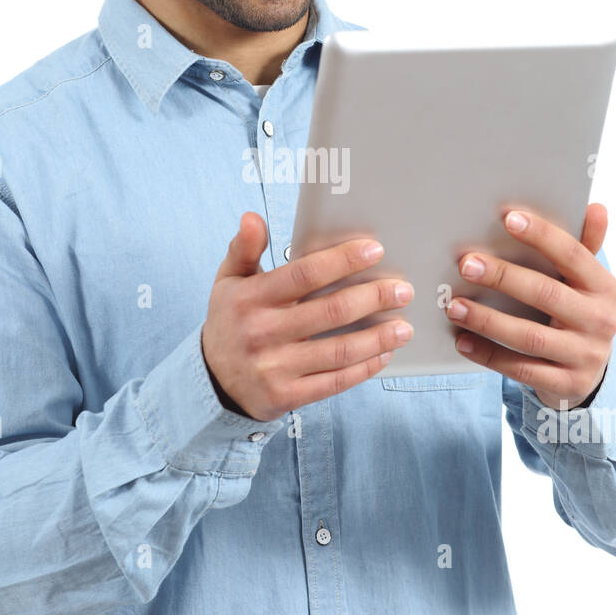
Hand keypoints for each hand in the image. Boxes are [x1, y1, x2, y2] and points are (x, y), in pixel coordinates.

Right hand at [201, 212, 414, 419]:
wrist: (212, 380)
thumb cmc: (230, 321)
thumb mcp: (228, 282)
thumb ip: (243, 249)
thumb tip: (252, 218)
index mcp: (251, 298)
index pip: (303, 275)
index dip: (342, 261)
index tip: (375, 250)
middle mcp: (262, 332)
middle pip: (330, 312)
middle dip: (373, 298)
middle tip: (402, 289)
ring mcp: (274, 367)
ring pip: (338, 351)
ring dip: (378, 338)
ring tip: (404, 326)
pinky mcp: (286, 396)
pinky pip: (334, 382)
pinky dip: (364, 369)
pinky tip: (384, 355)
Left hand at [445, 203, 615, 409]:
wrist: (590, 374)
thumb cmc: (576, 314)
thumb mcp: (585, 284)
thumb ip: (585, 248)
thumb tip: (596, 207)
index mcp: (604, 287)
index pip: (573, 255)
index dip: (542, 235)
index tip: (508, 217)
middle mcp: (600, 321)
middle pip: (546, 294)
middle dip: (503, 277)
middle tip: (466, 264)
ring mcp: (585, 356)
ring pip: (530, 336)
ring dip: (487, 320)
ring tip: (454, 306)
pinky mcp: (567, 385)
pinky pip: (521, 369)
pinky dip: (488, 355)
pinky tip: (462, 341)